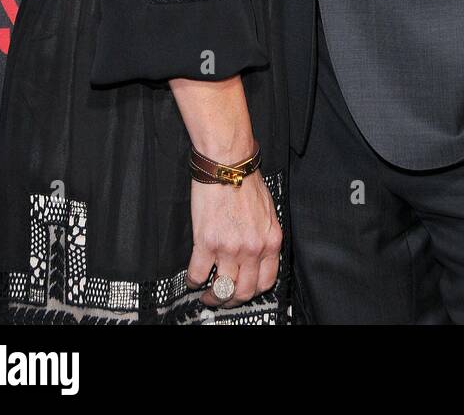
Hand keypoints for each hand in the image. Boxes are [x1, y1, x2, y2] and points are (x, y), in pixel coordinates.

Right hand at [186, 170, 281, 308]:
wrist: (228, 162)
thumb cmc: (246, 180)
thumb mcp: (268, 211)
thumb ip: (264, 236)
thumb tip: (258, 254)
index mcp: (271, 241)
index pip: (266, 282)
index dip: (253, 291)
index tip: (243, 291)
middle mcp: (252, 249)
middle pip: (244, 292)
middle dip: (232, 300)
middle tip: (223, 297)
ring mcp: (229, 248)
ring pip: (222, 290)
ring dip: (212, 296)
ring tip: (206, 293)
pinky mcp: (206, 242)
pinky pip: (198, 274)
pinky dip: (194, 280)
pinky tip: (193, 276)